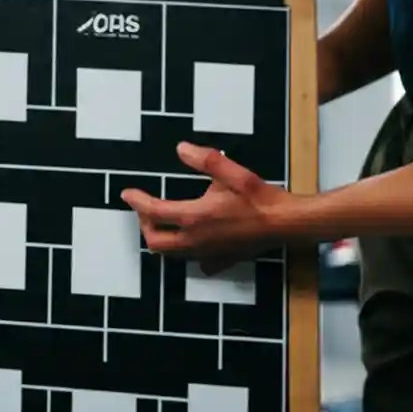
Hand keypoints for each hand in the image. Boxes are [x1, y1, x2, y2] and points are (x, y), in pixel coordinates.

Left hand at [120, 142, 297, 273]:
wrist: (285, 224)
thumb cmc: (259, 198)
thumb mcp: (232, 173)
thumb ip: (204, 160)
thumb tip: (181, 149)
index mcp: (194, 217)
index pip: (153, 212)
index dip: (137, 202)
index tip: (127, 194)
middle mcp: (195, 240)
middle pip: (155, 241)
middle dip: (145, 226)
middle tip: (146, 210)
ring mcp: (207, 254)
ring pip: (172, 255)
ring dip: (162, 239)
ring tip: (164, 224)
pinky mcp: (220, 261)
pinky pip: (196, 262)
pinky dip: (187, 254)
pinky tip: (193, 242)